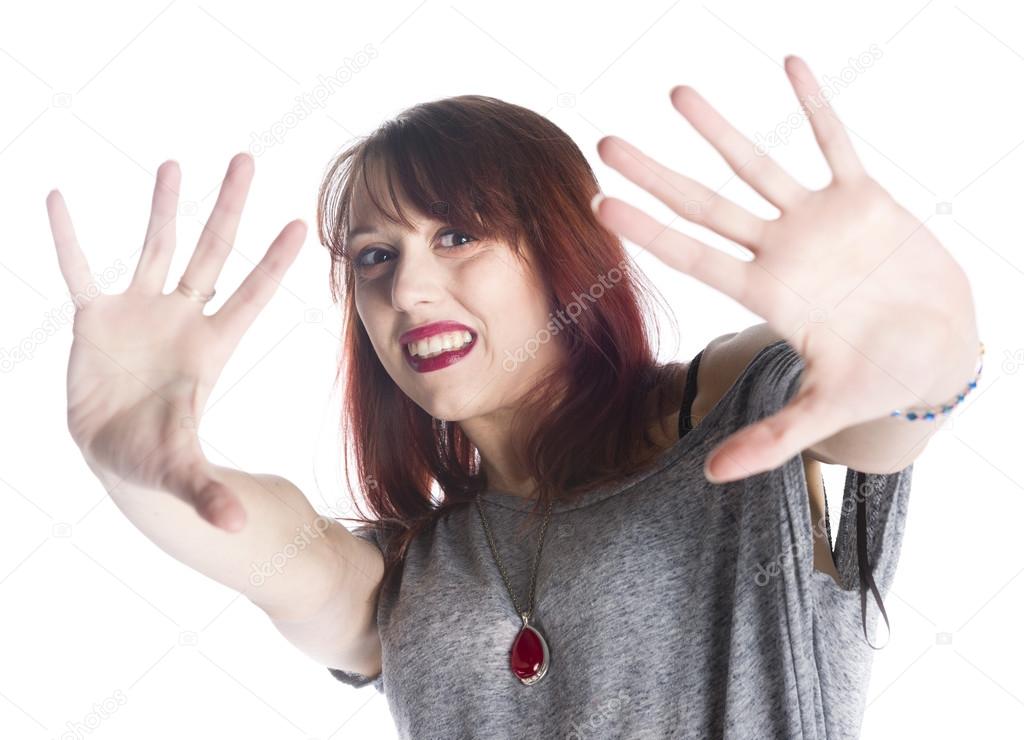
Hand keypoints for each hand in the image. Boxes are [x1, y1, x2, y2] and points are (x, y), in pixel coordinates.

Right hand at [48, 153, 306, 530]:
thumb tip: (235, 528)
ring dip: (163, 208)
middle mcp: (181, 319)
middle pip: (210, 253)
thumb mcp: (181, 472)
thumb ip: (207, 492)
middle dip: (227, 209)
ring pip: (155, 248)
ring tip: (174, 163)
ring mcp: (139, 313)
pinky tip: (58, 199)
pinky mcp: (95, 319)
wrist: (115, 452)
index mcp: (211, 348)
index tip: (302, 226)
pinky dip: (70, 240)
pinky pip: (81, 271)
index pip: (250, 297)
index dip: (273, 264)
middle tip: (245, 159)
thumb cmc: (157, 457)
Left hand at [592, 55, 977, 479]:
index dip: (647, 231)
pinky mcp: (865, 199)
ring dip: (719, 130)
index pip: (693, 256)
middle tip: (607, 142)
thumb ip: (774, 436)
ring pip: (758, 166)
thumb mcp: (830, 407)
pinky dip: (816, 107)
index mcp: (767, 293)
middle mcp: (781, 251)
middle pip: (706, 205)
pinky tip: (790, 65)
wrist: (941, 350)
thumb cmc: (884, 379)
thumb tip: (712, 476)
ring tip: (675, 93)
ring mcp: (818, 222)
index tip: (599, 204)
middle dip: (658, 175)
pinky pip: (836, 143)